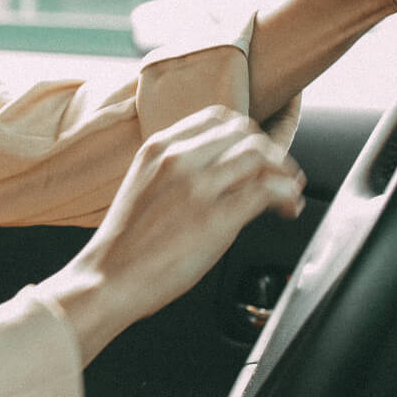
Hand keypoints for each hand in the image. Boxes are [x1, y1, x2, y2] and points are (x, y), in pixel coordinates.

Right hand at [41, 106, 305, 363]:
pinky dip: (287, 196)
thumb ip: (176, 170)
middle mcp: (178, 158)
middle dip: (271, 152)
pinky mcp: (216, 217)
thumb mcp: (144, 186)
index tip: (258, 152)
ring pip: (262, 157)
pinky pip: (268, 190)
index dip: (247, 134)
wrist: (108, 278)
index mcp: (158, 147)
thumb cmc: (125, 244)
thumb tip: (219, 171)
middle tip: (278, 174)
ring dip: (285, 173)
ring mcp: (198, 186)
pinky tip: (287, 208)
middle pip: (245, 134)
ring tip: (288, 194)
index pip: (217, 119)